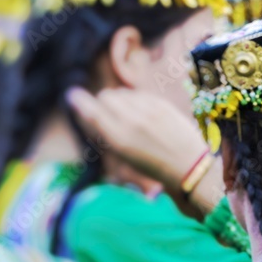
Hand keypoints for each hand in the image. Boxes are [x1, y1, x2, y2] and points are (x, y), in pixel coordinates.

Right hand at [67, 87, 223, 214]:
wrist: (189, 168)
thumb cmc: (153, 169)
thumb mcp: (124, 158)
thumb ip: (107, 134)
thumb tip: (90, 112)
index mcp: (119, 139)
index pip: (92, 110)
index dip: (80, 102)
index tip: (72, 95)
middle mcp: (132, 122)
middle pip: (106, 96)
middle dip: (103, 102)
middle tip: (108, 113)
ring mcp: (149, 110)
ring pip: (122, 93)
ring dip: (120, 100)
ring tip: (127, 115)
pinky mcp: (162, 104)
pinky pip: (139, 94)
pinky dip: (135, 101)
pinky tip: (142, 113)